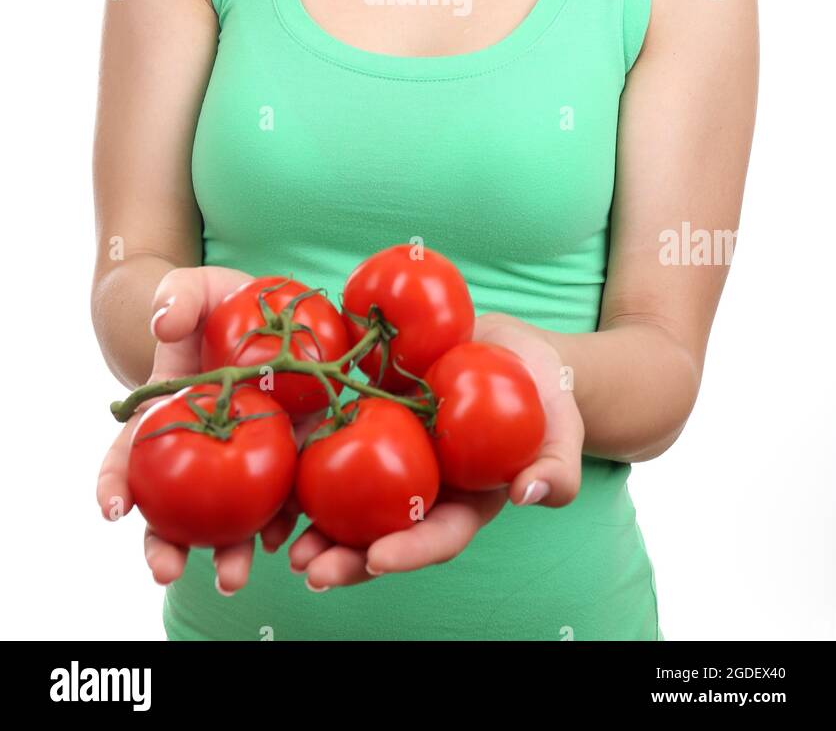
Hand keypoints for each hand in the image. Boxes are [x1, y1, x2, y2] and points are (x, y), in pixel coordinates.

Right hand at [95, 264, 323, 596]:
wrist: (274, 311)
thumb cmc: (221, 303)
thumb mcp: (195, 288)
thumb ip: (176, 298)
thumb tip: (164, 326)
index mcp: (166, 415)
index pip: (128, 457)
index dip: (114, 483)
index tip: (112, 509)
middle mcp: (200, 448)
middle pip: (174, 507)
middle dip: (167, 544)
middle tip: (167, 569)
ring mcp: (246, 458)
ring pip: (230, 517)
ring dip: (228, 551)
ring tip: (232, 576)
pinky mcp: (294, 454)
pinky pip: (286, 495)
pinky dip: (283, 522)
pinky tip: (286, 537)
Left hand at [285, 312, 584, 590]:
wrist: (512, 347)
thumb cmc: (544, 392)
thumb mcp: (562, 425)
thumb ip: (557, 466)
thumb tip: (531, 494)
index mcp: (464, 500)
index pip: (437, 536)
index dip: (408, 551)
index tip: (377, 558)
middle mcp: (422, 486)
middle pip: (382, 530)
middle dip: (345, 556)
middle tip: (310, 569)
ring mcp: (393, 453)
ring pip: (348, 497)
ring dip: (313, 521)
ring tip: (279, 540)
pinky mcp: (371, 414)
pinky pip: (335, 437)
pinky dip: (304, 457)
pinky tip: (275, 466)